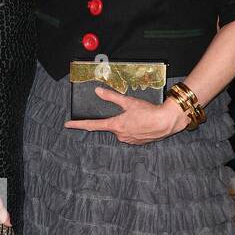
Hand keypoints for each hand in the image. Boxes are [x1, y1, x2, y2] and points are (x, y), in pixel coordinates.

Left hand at [64, 87, 189, 142]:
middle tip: (131, 112)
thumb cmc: (148, 112)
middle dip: (118, 119)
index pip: (92, 125)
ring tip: (140, 116)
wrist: (167, 122)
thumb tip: (97, 91)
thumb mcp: (128, 102)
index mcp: (115, 125)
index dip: (78, 124)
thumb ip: (111, 97)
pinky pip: (131, 134)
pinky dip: (135, 128)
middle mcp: (120, 135)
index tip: (68, 124)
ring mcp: (129, 140)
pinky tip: (143, 122)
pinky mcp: (138, 142)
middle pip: (111, 126)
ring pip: (122, 130)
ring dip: (127, 123)